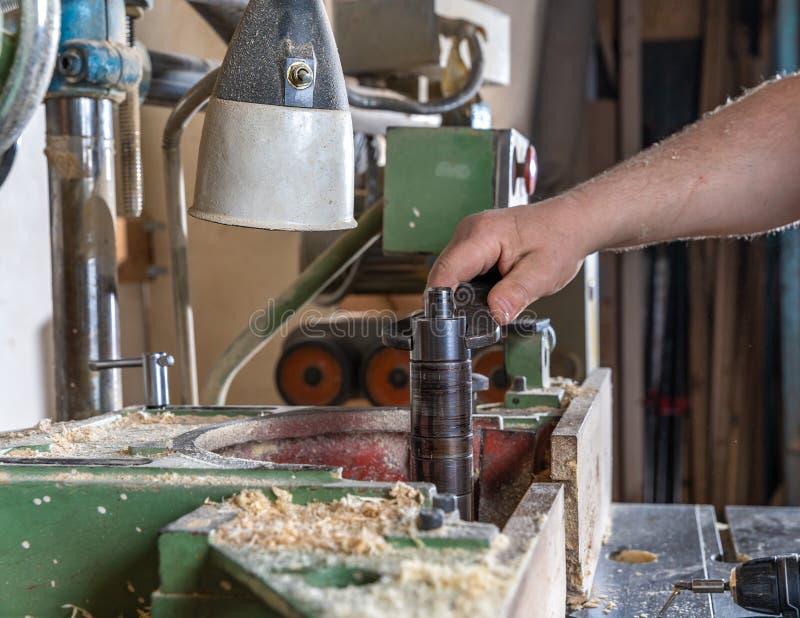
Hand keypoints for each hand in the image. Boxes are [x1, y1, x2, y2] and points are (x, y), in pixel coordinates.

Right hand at [427, 197, 591, 324]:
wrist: (571, 223)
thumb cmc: (560, 240)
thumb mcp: (542, 274)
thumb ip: (516, 294)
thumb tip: (495, 314)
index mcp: (483, 235)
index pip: (446, 271)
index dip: (441, 301)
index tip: (447, 325)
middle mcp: (470, 231)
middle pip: (443, 274)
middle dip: (452, 302)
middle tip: (473, 324)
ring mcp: (469, 236)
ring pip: (450, 274)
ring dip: (461, 295)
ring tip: (485, 308)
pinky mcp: (473, 244)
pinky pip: (460, 270)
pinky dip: (468, 287)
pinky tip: (487, 295)